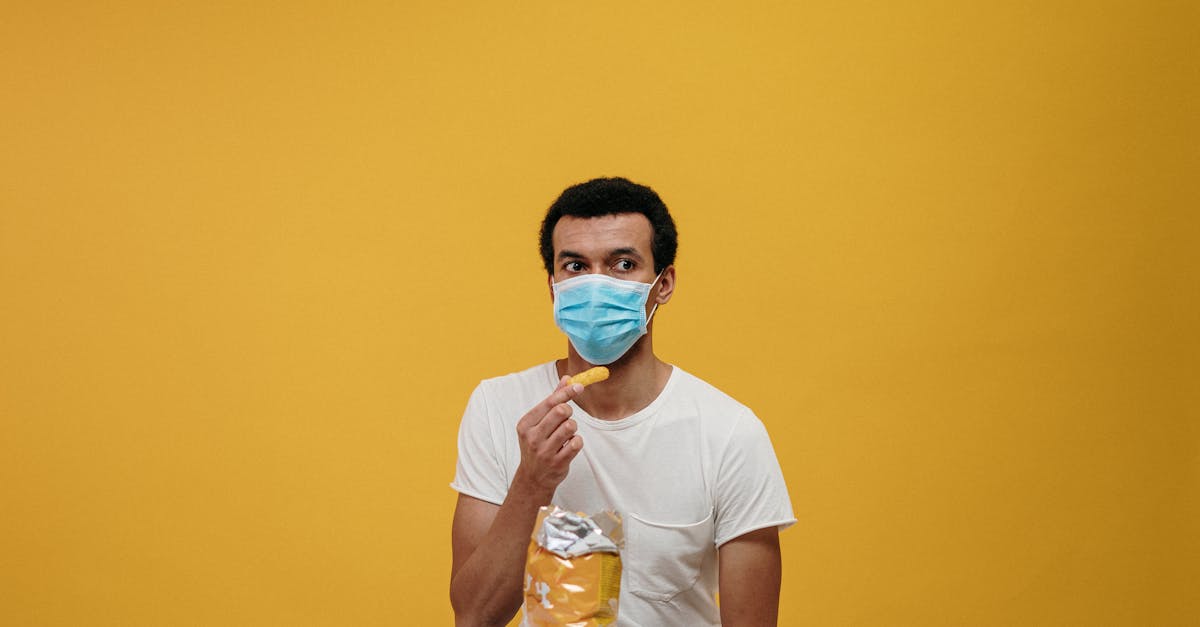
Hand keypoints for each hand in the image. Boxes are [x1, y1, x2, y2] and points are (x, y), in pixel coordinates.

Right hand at [514, 376, 584, 494]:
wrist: (533, 478)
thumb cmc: (537, 444)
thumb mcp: (538, 423)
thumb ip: (552, 400)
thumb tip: (567, 379)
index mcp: (526, 424)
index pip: (549, 402)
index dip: (566, 392)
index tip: (579, 386)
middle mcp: (532, 437)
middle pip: (560, 411)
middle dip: (568, 412)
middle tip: (566, 418)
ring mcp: (544, 451)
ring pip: (570, 426)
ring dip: (573, 428)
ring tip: (566, 434)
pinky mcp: (557, 462)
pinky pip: (577, 443)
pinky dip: (577, 441)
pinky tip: (569, 445)